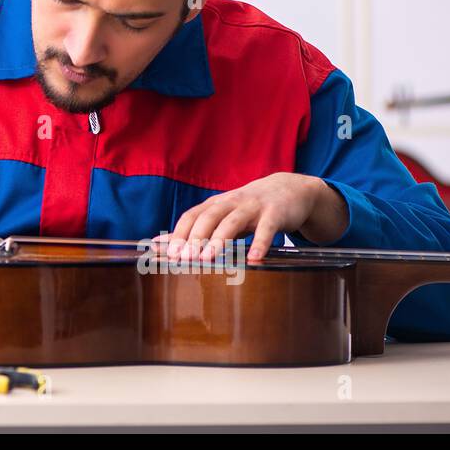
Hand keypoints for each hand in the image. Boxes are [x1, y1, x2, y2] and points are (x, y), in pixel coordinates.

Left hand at [152, 172, 347, 261]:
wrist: (289, 189)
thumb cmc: (249, 208)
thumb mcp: (222, 215)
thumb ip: (195, 230)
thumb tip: (159, 244)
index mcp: (216, 204)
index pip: (191, 216)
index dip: (178, 234)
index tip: (167, 255)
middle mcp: (231, 202)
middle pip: (208, 217)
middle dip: (194, 237)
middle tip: (184, 259)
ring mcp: (253, 206)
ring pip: (233, 221)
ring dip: (219, 240)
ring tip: (208, 259)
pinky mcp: (276, 213)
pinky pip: (267, 229)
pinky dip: (260, 243)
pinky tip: (255, 259)